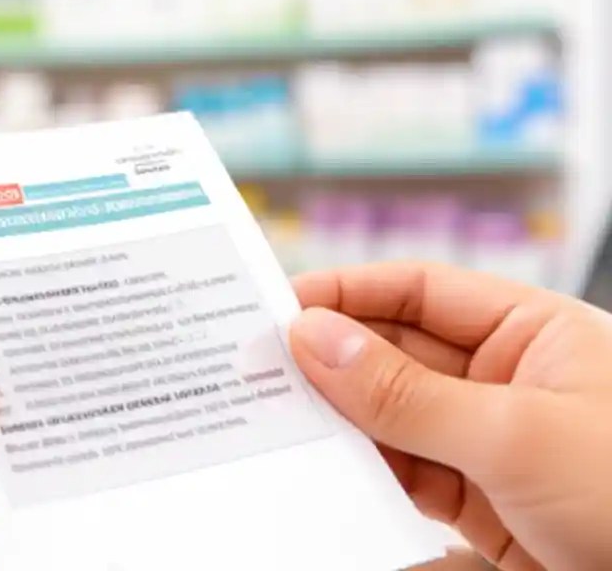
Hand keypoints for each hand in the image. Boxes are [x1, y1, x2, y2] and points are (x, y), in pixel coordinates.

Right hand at [290, 263, 611, 570]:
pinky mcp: (481, 502)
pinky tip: (327, 471)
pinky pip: (405, 473)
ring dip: (340, 420)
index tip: (280, 308)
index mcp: (536, 333)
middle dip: (333, 360)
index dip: (349, 293)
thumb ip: (405, 393)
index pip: (421, 291)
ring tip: (278, 422)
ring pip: (392, 416)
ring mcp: (492, 442)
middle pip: (398, 352)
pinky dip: (364, 473)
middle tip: (258, 369)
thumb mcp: (515, 437)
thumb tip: (314, 340)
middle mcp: (509, 378)